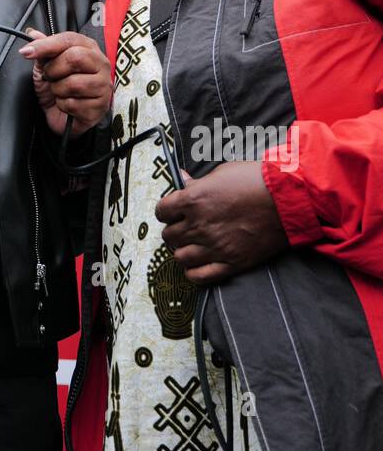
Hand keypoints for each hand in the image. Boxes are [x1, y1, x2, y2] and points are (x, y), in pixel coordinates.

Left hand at [19, 28, 111, 136]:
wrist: (62, 115)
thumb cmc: (58, 86)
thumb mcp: (46, 66)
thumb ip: (43, 49)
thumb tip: (32, 34)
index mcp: (89, 48)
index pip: (69, 39)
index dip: (46, 45)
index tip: (26, 52)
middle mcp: (101, 64)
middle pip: (75, 58)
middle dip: (53, 70)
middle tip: (49, 77)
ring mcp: (104, 86)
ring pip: (74, 83)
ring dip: (58, 90)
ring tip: (59, 91)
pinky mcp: (100, 107)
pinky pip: (74, 104)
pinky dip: (63, 105)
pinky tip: (67, 105)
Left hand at [155, 160, 288, 283]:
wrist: (288, 200)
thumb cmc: (256, 181)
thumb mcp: (222, 174)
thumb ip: (198, 182)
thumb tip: (182, 179)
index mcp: (193, 199)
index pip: (162, 211)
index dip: (166, 211)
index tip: (172, 211)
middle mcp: (199, 225)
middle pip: (169, 236)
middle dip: (174, 231)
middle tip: (183, 228)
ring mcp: (214, 246)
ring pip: (180, 257)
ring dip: (182, 251)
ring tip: (192, 245)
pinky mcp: (231, 262)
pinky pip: (199, 276)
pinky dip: (193, 272)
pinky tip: (197, 264)